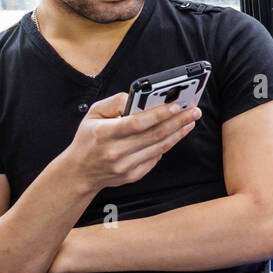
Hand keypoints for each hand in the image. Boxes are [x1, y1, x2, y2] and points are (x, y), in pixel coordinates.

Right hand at [60, 92, 200, 192]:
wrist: (79, 172)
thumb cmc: (88, 139)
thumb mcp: (92, 114)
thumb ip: (113, 103)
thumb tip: (135, 98)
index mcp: (105, 134)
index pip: (137, 123)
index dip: (159, 114)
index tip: (176, 104)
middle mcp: (116, 152)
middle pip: (155, 135)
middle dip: (178, 121)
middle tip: (194, 110)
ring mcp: (126, 166)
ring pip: (160, 147)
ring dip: (179, 132)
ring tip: (190, 120)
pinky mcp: (133, 175)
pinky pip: (155, 158)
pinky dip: (167, 145)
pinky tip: (176, 134)